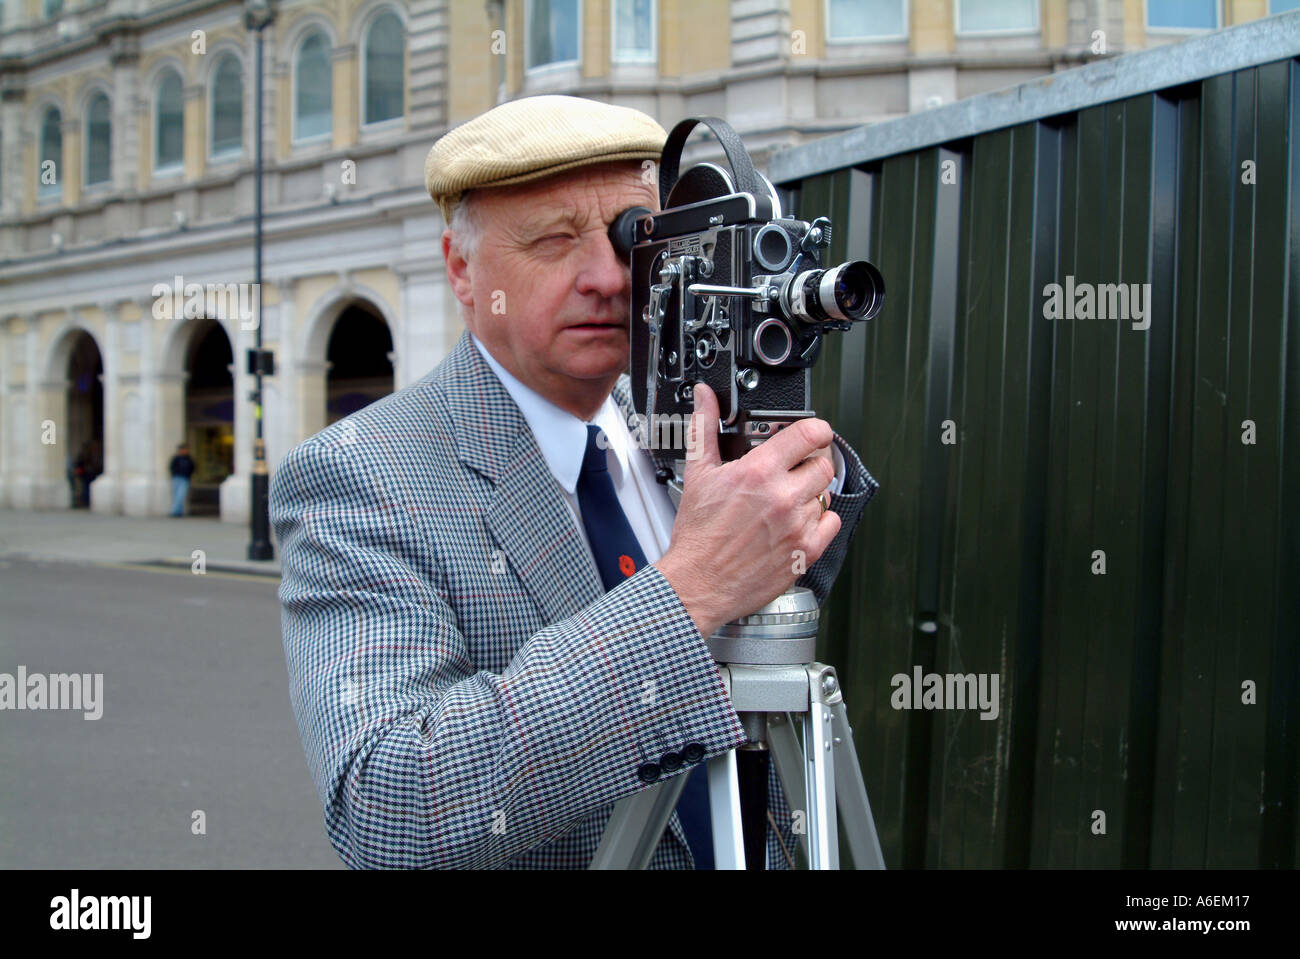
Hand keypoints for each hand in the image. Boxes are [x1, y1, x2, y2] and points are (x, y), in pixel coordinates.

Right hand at [653, 383, 841, 637]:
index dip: (815, 429)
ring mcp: (797, 525)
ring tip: (787, 500)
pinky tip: (797, 521)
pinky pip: (831, 523)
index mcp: (759, 472)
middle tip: (792, 471)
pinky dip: (819, 520)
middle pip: (823, 463)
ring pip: (826, 494)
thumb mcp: (699, 473)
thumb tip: (706, 398)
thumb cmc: (697, 535)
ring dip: (811, 493)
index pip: (809, 434)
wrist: (698, 584)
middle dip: (809, 463)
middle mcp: (783, 497)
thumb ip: (706, 428)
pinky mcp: (805, 551)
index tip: (812, 433)